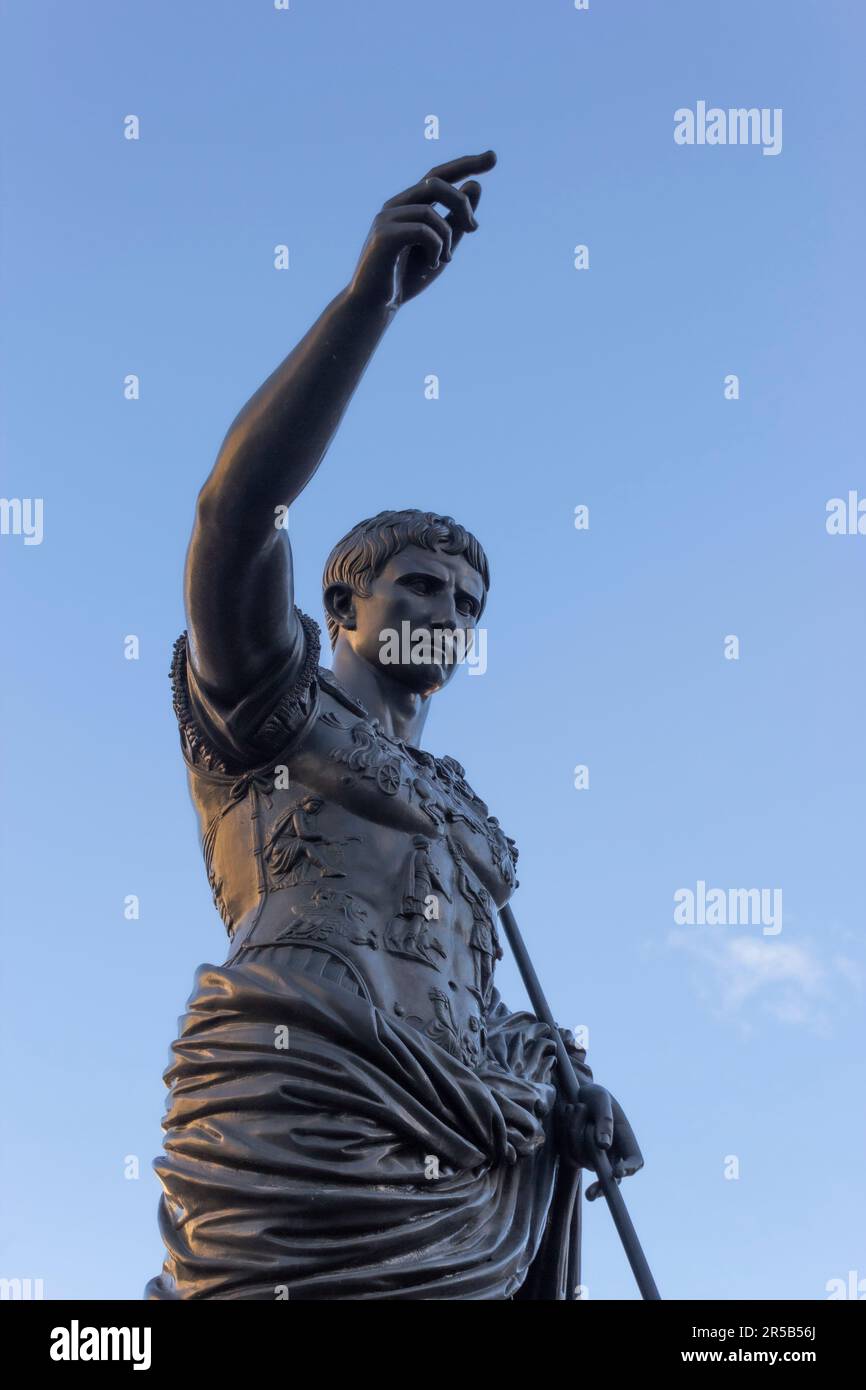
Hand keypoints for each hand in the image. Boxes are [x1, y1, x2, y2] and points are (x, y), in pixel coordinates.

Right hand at [348, 150, 496, 309]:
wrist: (375, 306)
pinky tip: (435, 263)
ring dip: (447, 236)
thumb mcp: (441, 247)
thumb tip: (475, 185)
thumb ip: (457, 220)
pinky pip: (422, 230)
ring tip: (446, 260)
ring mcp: (386, 219)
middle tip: (474, 229)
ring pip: (430, 210)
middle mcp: (395, 205)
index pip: (438, 175)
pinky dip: (436, 247)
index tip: (492, 157)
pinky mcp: (384, 236)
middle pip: (435, 182)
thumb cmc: (406, 278)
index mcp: (408, 205)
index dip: (465, 164)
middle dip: (461, 203)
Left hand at [556, 1083, 643, 1201]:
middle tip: (590, 1195)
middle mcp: (612, 1153)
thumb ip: (604, 1120)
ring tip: (578, 1108)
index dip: (628, 1169)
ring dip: (576, 1132)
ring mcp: (594, 1157)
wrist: (578, 1095)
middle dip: (600, 1186)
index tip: (616, 1172)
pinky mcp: (577, 1155)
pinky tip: (570, 1115)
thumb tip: (604, 1146)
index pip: (635, 1161)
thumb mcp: (601, 1100)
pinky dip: (566, 1133)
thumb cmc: (596, 1096)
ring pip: (584, 1159)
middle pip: (610, 1178)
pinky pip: (569, 1153)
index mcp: (626, 1140)